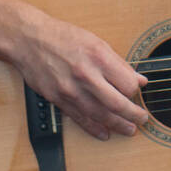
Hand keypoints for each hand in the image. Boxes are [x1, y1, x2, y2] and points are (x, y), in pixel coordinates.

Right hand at [13, 16, 148, 141]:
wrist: (28, 40)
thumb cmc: (62, 37)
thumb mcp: (95, 42)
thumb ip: (118, 63)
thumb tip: (139, 79)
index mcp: (98, 57)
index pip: (127, 83)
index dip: (135, 90)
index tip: (137, 92)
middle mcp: (86, 75)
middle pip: (117, 103)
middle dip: (134, 115)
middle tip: (142, 119)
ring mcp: (71, 89)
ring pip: (100, 115)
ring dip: (118, 125)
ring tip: (129, 129)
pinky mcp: (58, 99)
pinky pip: (80, 119)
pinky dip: (94, 129)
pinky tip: (105, 133)